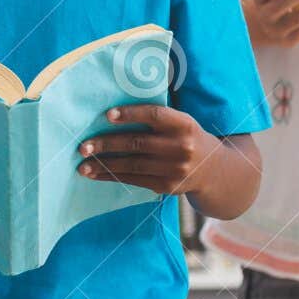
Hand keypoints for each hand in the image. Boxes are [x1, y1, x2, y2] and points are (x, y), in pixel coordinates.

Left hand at [78, 105, 218, 195]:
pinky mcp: (167, 186)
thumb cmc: (187, 138)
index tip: (107, 115)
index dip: (130, 114)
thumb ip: (157, 117)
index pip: (155, 115)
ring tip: (82, 164)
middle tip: (83, 146)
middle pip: (137, 143)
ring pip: (132, 165)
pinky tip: (95, 174)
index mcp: (184, 124)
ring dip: (104, 165)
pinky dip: (112, 176)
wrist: (215, 172)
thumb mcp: (182, 122)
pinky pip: (134, 180)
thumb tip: (113, 113)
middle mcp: (181, 147)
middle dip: (107, 144)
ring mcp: (175, 169)